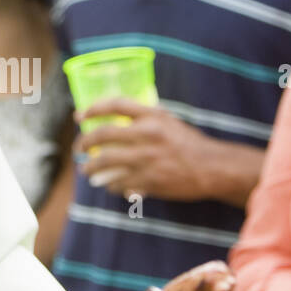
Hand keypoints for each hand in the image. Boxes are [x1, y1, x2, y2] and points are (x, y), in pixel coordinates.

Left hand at [74, 98, 261, 205]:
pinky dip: (110, 184)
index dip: (93, 109)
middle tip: (79, 148)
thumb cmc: (189, 143)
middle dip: (84, 142)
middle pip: (103, 134)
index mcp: (152, 117)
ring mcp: (146, 159)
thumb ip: (146, 118)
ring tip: (86, 170)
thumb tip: (119, 118)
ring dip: (90, 167)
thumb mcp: (169, 122)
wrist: (211, 168)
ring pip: (105, 161)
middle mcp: (147, 135)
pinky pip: (118, 182)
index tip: (79, 116)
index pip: (115, 105)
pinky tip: (108, 184)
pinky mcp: (148, 180)